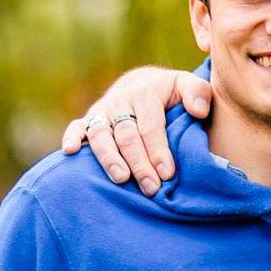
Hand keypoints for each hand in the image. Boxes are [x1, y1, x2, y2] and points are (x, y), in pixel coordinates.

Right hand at [61, 66, 212, 195]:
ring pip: (100, 134)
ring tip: (121, 178)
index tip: (167, 173)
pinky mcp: (88, 119)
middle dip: (139, 163)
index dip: (158, 149)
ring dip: (109, 158)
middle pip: (126, 134)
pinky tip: (70, 153)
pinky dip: (71, 137)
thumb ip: (198, 93)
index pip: (150, 125)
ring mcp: (102, 110)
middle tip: (150, 187)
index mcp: (145, 92)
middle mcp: (120, 100)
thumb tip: (199, 110)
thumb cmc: (170, 93)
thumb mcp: (186, 85)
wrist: (142, 83)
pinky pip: (76, 126)